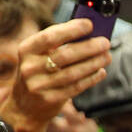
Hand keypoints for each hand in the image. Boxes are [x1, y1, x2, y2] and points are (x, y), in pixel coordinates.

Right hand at [0, 17, 110, 131]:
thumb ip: (56, 45)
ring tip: (107, 56)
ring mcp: (39, 85)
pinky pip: (76, 87)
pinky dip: (91, 78)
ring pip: (73, 72)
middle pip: (65, 55)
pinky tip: (101, 72)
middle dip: (88, 47)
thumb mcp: (38, 57)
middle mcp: (30, 67)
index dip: (71, 29)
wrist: (24, 107)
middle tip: (105, 42)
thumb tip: (87, 33)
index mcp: (26, 49)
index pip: (49, 36)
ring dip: (94, 63)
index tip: (89, 25)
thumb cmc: (37, 74)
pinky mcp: (50, 99)